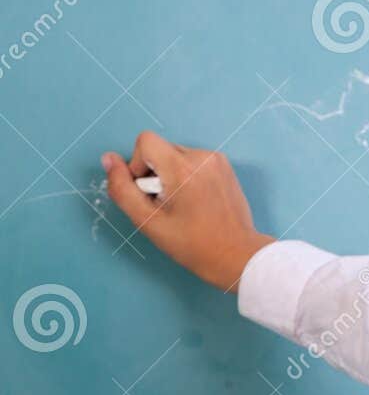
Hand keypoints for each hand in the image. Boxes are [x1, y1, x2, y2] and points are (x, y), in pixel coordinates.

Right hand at [102, 132, 274, 292]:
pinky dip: (187, 175)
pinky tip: (195, 200)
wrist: (234, 253)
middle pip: (161, 149)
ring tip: (182, 204)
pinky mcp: (225, 166)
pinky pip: (194, 161)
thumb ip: (122, 188)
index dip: (137, 164)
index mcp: (183, 167)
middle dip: (155, 173)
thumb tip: (108, 158)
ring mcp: (217, 160)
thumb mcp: (147, 220)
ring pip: (176, 155)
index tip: (148, 191)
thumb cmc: (190, 242)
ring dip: (170, 175)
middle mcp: (202, 156)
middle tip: (166, 203)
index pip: (145, 141)